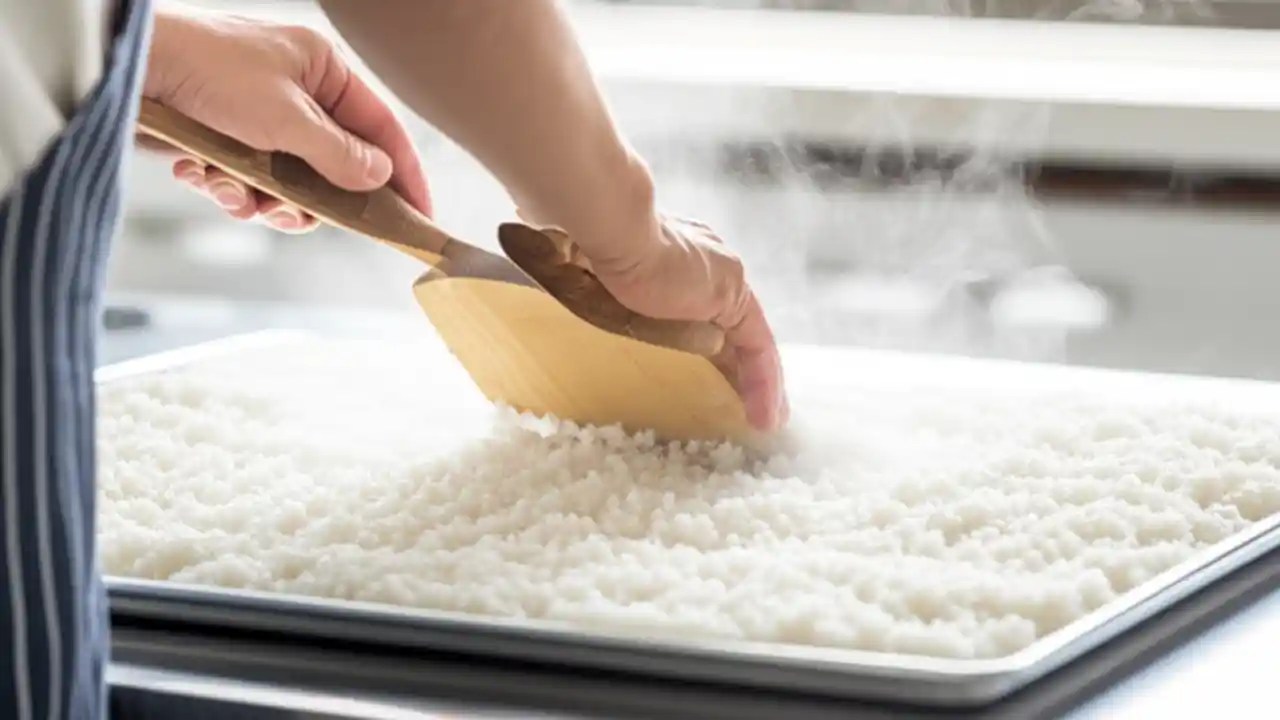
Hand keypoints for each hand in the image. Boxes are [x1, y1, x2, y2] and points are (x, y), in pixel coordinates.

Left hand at [140, 9, 430, 230]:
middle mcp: (296, 91)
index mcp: (323, 70)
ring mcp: (259, 115)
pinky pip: (247, 180)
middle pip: (332, 167)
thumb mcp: (286, 119)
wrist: (125, 68)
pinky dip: (226, 187)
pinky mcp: (224, 136)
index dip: (403, 177)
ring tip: (232, 192)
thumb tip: (380, 177)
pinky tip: (199, 174)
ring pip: (287, 183)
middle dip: (308, 199)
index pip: (382, 129)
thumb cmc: (207, 70)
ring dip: (260, 198)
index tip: (417, 218)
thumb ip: (339, 155)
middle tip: (289, 216)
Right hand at [552, 211, 788, 433]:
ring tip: (763, 421)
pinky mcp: (732, 295)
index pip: (703, 309)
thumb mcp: (599, 287)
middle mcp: (707, 264)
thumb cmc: (586, 251)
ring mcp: (723, 277)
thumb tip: (584, 313)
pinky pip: (757, 347)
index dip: (711, 345)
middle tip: (747, 406)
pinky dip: (763, 383)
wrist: (606, 227)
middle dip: (741, 370)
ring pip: (750, 340)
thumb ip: (609, 299)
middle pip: (733, 329)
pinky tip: (765, 417)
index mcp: (676, 258)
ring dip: (758, 383)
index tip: (712, 374)